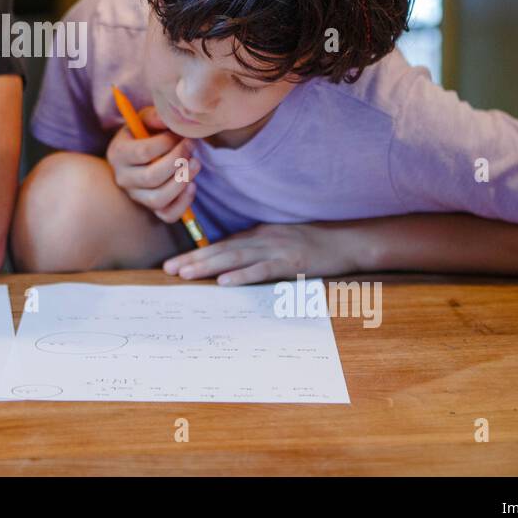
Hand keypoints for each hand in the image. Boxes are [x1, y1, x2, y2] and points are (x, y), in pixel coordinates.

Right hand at [104, 105, 200, 222]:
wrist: (141, 153)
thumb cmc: (144, 133)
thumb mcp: (145, 120)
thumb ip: (155, 116)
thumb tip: (168, 119)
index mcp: (118, 153)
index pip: (144, 152)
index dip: (167, 143)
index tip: (181, 134)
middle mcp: (123, 178)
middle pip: (151, 177)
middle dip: (178, 160)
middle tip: (192, 145)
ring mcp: (136, 196)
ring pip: (158, 199)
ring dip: (182, 181)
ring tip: (196, 163)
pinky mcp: (151, 209)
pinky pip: (168, 215)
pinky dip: (183, 203)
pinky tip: (192, 185)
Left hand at [162, 223, 363, 284]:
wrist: (348, 242)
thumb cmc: (315, 244)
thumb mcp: (281, 242)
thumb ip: (256, 249)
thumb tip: (229, 262)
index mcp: (260, 234)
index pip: (222, 244)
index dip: (197, 254)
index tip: (174, 264)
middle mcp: (263, 238)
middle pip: (222, 249)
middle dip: (194, 259)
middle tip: (169, 269)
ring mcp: (277, 249)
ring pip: (235, 257)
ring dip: (209, 266)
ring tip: (186, 274)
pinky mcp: (291, 262)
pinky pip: (262, 270)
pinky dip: (242, 275)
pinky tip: (224, 282)